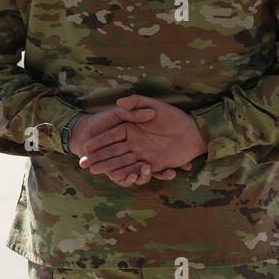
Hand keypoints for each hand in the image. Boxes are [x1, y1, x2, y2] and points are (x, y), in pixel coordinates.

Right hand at [78, 95, 206, 185]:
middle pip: (113, 153)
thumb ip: (136, 103)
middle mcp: (134, 144)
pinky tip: (122, 176)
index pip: (110, 137)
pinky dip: (130, 174)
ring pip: (123, 164)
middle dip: (98, 158)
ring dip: (110, 168)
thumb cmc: (173, 117)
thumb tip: (119, 101)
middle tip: (84, 164)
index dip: (97, 142)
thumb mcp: (154, 105)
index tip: (84, 146)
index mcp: (131, 129)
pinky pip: (139, 172)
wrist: (194, 132)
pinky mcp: (153, 165)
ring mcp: (143, 155)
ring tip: (98, 172)